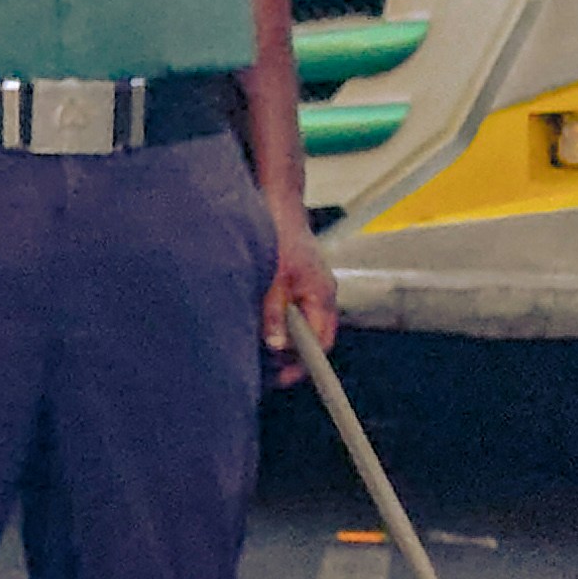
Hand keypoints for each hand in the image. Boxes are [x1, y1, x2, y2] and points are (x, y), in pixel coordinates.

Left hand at [260, 210, 337, 380]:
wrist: (277, 200)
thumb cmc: (278, 233)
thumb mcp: (272, 278)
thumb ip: (273, 314)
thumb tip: (276, 348)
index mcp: (322, 295)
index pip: (321, 344)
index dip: (304, 366)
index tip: (282, 378)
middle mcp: (321, 295)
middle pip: (312, 339)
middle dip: (289, 357)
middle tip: (262, 370)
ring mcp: (311, 289)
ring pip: (299, 327)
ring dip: (280, 340)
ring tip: (255, 350)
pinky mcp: (297, 282)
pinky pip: (291, 312)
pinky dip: (276, 322)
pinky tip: (256, 323)